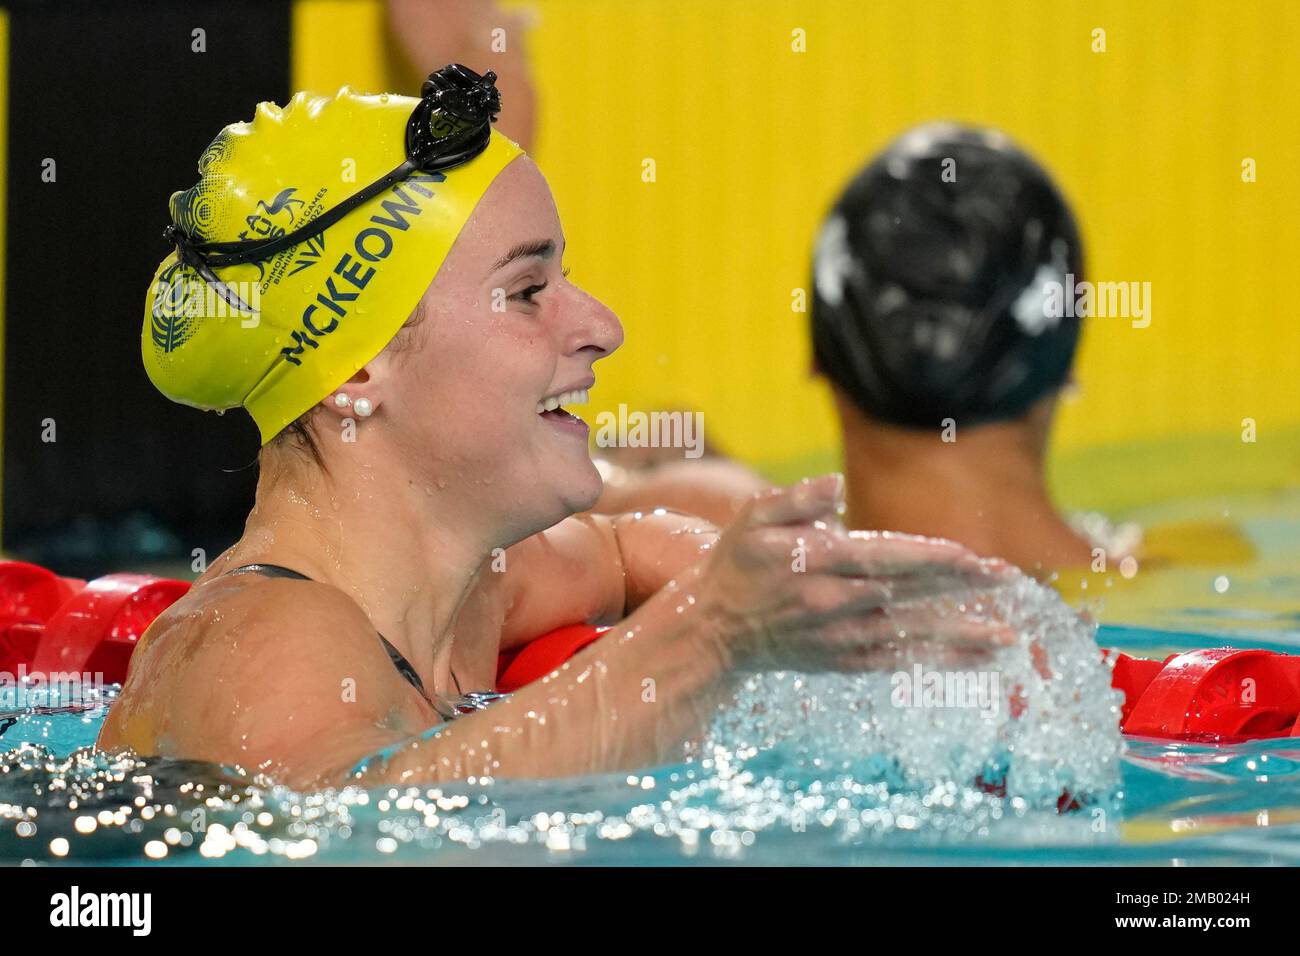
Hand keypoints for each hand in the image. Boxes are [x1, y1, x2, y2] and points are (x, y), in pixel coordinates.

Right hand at [692, 474, 1013, 672]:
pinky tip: (975, 661)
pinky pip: (898, 662)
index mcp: (817, 563)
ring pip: (911, 635)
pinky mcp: (842, 661)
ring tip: (1007, 638)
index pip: (885, 558)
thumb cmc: (738, 563)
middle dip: (960, 587)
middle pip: (909, 593)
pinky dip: (938, 663)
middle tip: (1007, 578)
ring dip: (961, 636)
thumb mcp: (754, 518)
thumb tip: (836, 484)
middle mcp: (834, 603)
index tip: (972, 558)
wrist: (712, 630)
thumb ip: (797, 500)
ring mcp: (840, 637)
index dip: (931, 559)